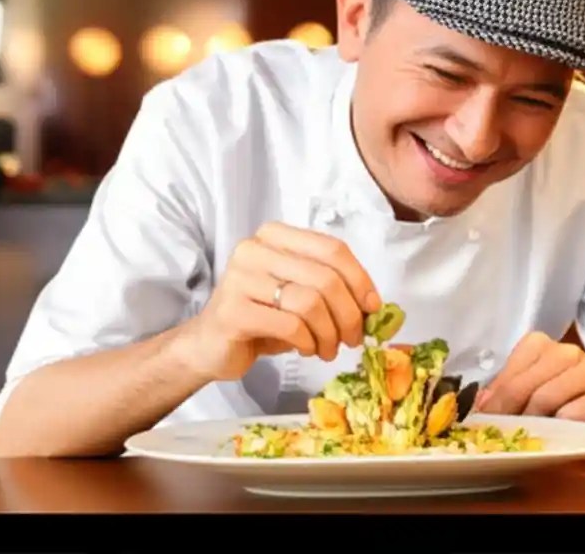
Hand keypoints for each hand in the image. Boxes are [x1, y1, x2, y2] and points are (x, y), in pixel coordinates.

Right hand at [177, 221, 382, 381]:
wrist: (211, 345)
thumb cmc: (261, 318)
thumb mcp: (299, 295)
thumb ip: (331, 290)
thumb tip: (374, 305)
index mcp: (275, 236)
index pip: (332, 249)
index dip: (360, 279)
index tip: (372, 307)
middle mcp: (255, 249)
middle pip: (325, 278)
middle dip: (349, 315)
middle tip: (353, 338)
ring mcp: (240, 278)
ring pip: (310, 303)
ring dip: (329, 333)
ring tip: (328, 349)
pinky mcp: (233, 311)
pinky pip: (290, 325)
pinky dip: (308, 342)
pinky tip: (306, 349)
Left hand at [475, 332, 584, 427]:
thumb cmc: (563, 399)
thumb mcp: (530, 392)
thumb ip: (505, 393)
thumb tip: (479, 405)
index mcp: (541, 345)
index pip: (512, 371)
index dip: (497, 399)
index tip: (487, 420)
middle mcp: (568, 352)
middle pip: (531, 383)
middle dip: (514, 411)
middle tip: (505, 434)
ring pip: (555, 392)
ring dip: (539, 417)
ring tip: (532, 433)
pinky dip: (571, 419)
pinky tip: (563, 428)